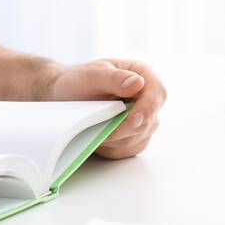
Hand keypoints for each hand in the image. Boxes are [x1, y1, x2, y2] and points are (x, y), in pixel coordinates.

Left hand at [41, 59, 164, 158]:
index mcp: (142, 74)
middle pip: (150, 121)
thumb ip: (114, 78)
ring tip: (94, 129)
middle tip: (100, 129)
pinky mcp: (135, 136)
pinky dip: (113, 148)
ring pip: (140, 138)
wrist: (67, 96)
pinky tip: (98, 137)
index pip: (157, 94)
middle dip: (124, 129)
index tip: (132, 120)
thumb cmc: (79, 81)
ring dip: (116, 140)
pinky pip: (130, 150)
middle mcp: (147, 97)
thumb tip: (138, 83)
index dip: (148, 109)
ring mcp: (144, 119)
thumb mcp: (91, 75)